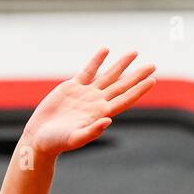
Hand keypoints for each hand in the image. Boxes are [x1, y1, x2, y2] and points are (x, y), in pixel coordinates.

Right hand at [22, 47, 155, 157]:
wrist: (41, 137)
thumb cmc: (58, 143)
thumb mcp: (76, 139)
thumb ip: (92, 131)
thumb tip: (108, 121)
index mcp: (101, 114)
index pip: (125, 99)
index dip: (138, 90)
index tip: (152, 80)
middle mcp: (97, 102)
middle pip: (122, 85)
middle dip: (137, 75)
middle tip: (153, 65)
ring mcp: (86, 93)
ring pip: (108, 75)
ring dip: (121, 64)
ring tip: (134, 52)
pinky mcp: (73, 87)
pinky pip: (88, 71)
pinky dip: (97, 60)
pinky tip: (105, 50)